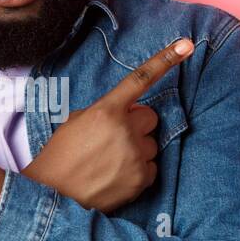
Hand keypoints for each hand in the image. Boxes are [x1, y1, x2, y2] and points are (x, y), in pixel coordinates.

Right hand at [24, 37, 193, 213]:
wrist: (53, 194)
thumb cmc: (60, 155)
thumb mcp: (76, 121)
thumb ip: (106, 112)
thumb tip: (127, 114)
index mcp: (106, 110)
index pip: (140, 80)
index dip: (165, 60)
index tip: (187, 45)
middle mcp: (125, 130)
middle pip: (151, 118)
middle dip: (137, 125)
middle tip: (114, 139)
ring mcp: (136, 155)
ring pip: (152, 144)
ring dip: (137, 149)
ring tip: (111, 162)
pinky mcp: (142, 179)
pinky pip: (152, 168)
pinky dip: (139, 171)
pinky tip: (117, 177)